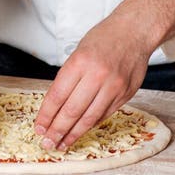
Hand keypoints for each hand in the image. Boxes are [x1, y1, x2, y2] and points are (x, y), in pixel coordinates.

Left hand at [34, 15, 149, 150]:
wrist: (135, 31)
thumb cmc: (104, 38)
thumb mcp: (79, 51)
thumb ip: (70, 77)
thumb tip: (56, 105)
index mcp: (80, 61)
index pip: (58, 95)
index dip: (47, 115)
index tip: (39, 127)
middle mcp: (97, 75)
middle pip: (72, 110)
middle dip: (57, 130)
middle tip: (48, 143)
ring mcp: (113, 86)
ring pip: (89, 118)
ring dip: (74, 134)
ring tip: (63, 144)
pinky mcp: (125, 94)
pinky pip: (104, 115)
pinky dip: (91, 124)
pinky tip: (81, 131)